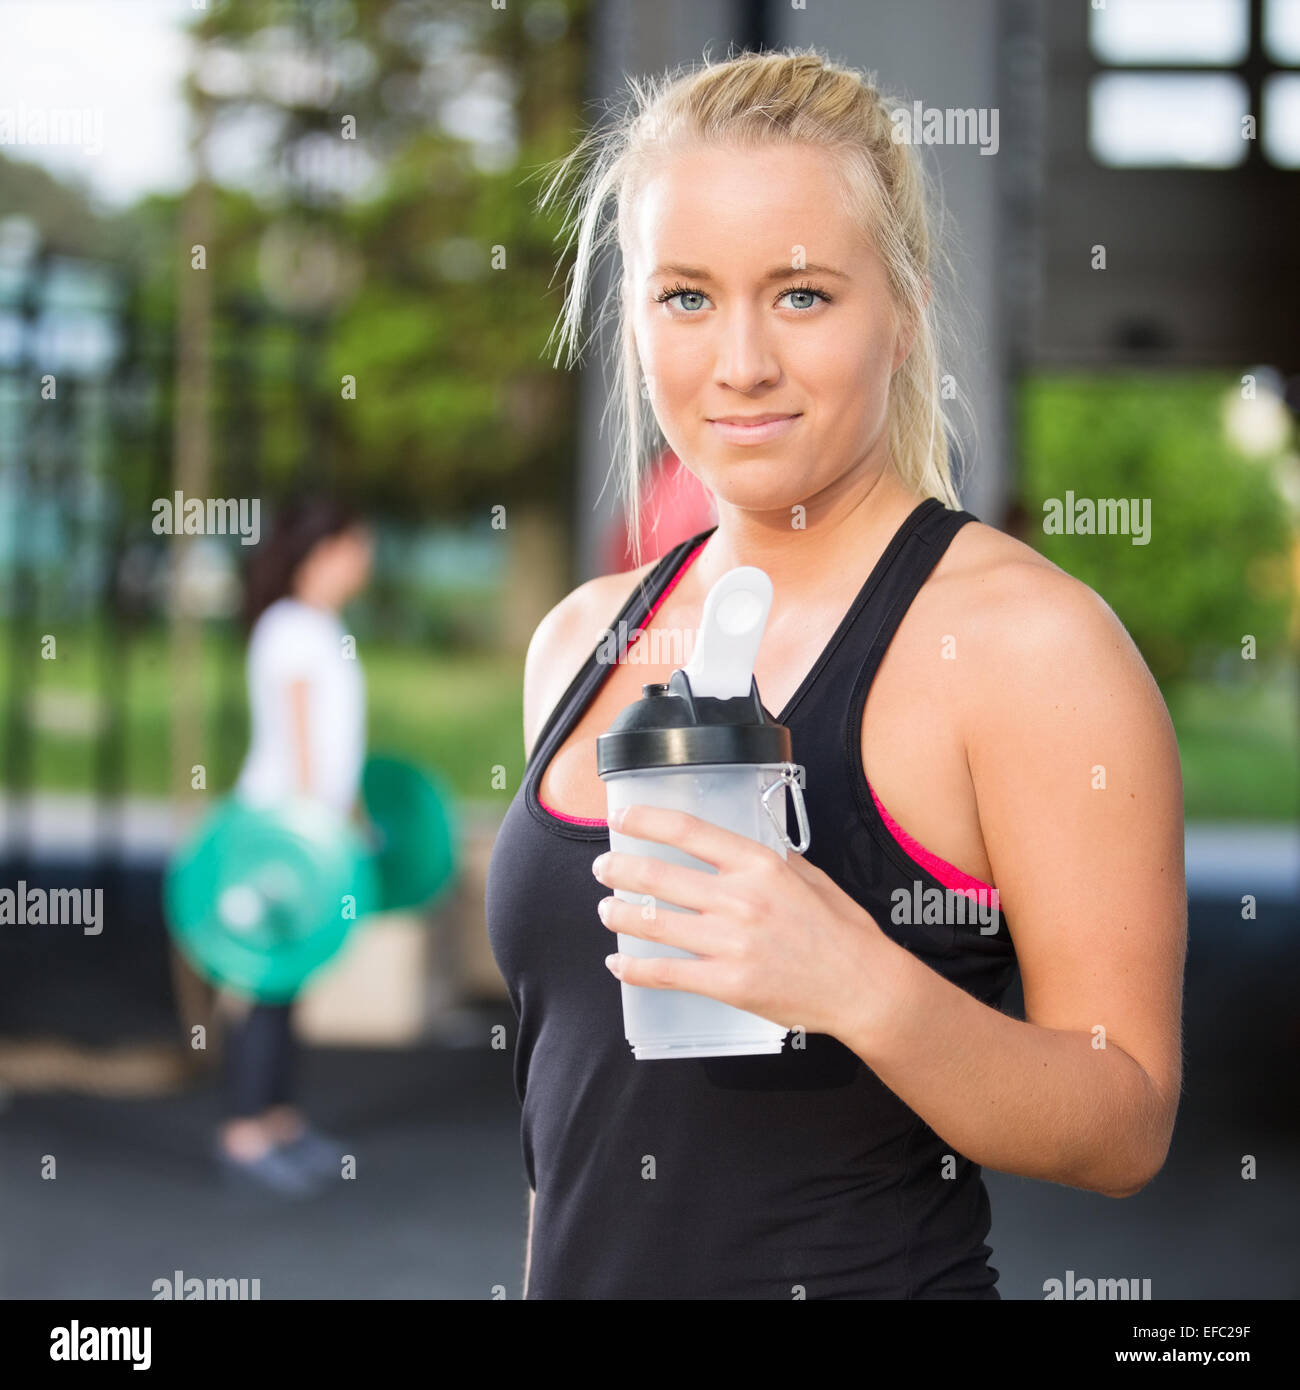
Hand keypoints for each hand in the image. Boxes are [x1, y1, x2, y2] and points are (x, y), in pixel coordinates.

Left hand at [592, 804, 902, 1042]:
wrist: (864, 987)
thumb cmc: (842, 931)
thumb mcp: (811, 877)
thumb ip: (771, 861)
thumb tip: (738, 849)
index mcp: (759, 865)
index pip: (688, 832)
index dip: (646, 821)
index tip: (621, 818)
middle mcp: (739, 898)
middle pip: (659, 876)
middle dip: (619, 869)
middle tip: (603, 868)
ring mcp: (730, 942)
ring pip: (653, 923)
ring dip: (619, 914)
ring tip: (606, 909)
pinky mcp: (726, 982)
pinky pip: (666, 972)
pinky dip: (634, 968)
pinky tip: (619, 962)